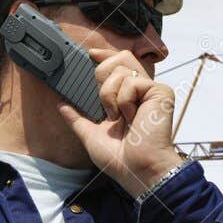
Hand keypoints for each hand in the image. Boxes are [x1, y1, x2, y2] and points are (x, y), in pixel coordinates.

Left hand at [58, 48, 183, 196]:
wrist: (135, 169)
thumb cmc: (119, 158)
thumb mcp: (91, 135)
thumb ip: (77, 118)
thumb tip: (62, 105)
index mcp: (127, 99)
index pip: (118, 65)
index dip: (105, 55)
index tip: (90, 54)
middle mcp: (141, 91)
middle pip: (121, 58)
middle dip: (103, 76)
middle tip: (105, 103)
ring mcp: (152, 90)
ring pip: (121, 70)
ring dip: (110, 96)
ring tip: (119, 117)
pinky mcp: (160, 92)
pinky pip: (132, 82)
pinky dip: (124, 101)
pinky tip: (131, 117)